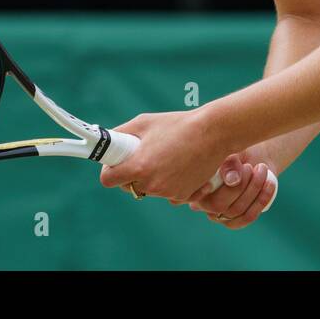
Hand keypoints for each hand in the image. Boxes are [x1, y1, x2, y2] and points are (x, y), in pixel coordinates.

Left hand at [98, 109, 228, 203]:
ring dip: (151, 178)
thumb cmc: (177, 125)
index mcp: (139, 166)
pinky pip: (167, 192)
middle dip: (130, 174)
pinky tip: (179, 165)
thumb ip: (121, 133)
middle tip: (141, 157)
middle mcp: (151, 184)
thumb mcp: (144, 123)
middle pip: (127, 186)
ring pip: (148, 189)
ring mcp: (167, 192)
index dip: (109, 171)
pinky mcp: (182, 195)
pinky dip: (169, 182)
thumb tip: (107, 140)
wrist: (212, 133)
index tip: (114, 164)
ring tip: (165, 156)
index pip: (108, 180)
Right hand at [187, 149, 279, 228]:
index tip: (237, 165)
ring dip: (253, 189)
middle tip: (250, 166)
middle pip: (219, 205)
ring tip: (261, 169)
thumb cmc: (237, 152)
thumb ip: (228, 163)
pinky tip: (269, 183)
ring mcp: (219, 216)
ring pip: (237, 211)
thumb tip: (233, 181)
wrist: (254, 158)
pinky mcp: (236, 221)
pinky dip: (261, 200)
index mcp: (195, 186)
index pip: (199, 192)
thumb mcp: (232, 151)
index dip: (212, 184)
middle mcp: (203, 204)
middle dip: (240, 184)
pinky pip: (249, 216)